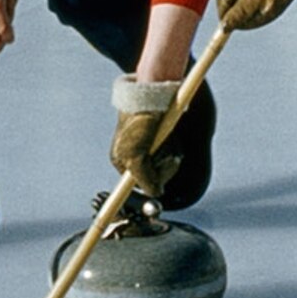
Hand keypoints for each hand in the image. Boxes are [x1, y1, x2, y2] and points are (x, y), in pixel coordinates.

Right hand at [110, 75, 180, 197]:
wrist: (153, 92)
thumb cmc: (140, 122)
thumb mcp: (136, 155)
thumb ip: (145, 178)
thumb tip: (157, 193)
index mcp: (122, 159)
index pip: (136, 184)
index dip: (144, 188)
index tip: (141, 205)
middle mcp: (135, 156)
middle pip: (154, 177)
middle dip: (162, 167)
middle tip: (162, 151)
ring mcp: (149, 148)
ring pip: (165, 166)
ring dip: (169, 156)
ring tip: (167, 140)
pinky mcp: (162, 139)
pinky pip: (172, 154)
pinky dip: (174, 149)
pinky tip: (172, 139)